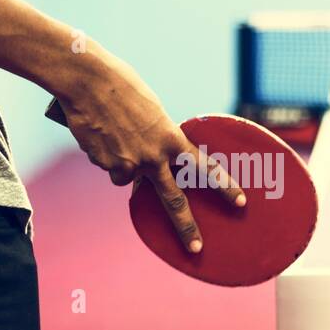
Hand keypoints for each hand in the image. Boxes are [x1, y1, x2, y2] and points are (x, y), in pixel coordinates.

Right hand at [54, 51, 244, 252]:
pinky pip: (108, 168)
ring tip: (114, 136)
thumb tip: (153, 162)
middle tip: (196, 248)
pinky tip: (101, 136)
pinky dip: (105, 156)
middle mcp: (154, 157)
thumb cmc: (122, 87)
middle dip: (186, 228)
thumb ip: (159, 138)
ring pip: (128, 179)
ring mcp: (129, 164)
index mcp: (172, 139)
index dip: (225, 186)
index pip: (205, 168)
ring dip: (123, 165)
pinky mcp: (106, 165)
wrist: (88, 81)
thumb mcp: (152, 113)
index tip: (240, 202)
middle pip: (173, 201)